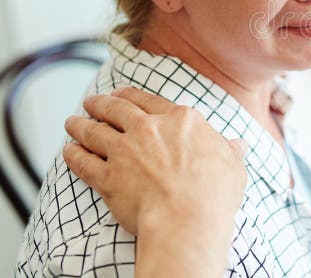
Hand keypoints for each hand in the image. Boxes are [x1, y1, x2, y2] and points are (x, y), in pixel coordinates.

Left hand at [63, 87, 246, 235]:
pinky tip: (68, 151)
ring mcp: (125, 151)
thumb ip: (230, 152)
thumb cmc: (214, 194)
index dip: (132, 96)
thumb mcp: (232, 167)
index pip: (150, 100)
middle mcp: (149, 129)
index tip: (122, 95)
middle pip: (117, 109)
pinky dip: (73, 155)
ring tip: (72, 122)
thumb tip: (238, 145)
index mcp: (181, 120)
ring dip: (80, 125)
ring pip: (95, 131)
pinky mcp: (108, 176)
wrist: (187, 219)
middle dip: (101, 103)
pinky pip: (84, 162)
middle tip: (91, 102)